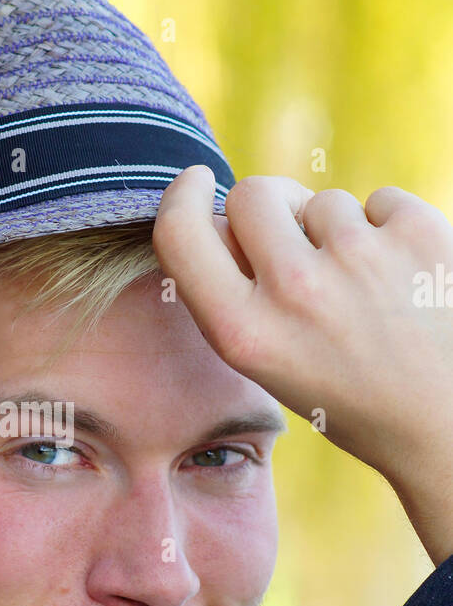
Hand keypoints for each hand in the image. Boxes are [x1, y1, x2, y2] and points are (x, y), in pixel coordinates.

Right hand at [152, 166, 452, 564]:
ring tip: (367, 293)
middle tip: (300, 247)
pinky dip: (390, 232)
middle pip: (253, 194)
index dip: (182, 196)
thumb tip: (234, 213)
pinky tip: (403, 283)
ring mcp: (358, 259)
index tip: (196, 182)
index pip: (180, 233)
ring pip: (324, 201)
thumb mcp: (268, 365)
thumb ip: (236, 294)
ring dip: (339, 232)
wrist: (445, 423)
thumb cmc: (351, 395)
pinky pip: (380, 202)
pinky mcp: (417, 234)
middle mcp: (294, 293)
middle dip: (272, 209)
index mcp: (244, 334)